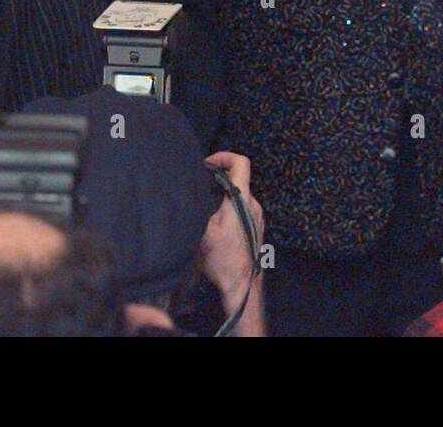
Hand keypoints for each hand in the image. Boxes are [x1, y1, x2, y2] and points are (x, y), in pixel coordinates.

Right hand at [199, 151, 262, 305]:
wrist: (242, 285)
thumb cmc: (223, 259)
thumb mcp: (202, 232)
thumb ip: (197, 208)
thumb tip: (186, 194)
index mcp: (242, 199)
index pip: (241, 162)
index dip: (223, 156)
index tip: (207, 164)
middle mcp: (253, 204)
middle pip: (237, 179)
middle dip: (217, 179)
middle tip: (198, 187)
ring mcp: (257, 216)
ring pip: (238, 195)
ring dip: (221, 196)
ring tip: (203, 207)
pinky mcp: (256, 227)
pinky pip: (241, 209)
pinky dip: (228, 208)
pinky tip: (213, 223)